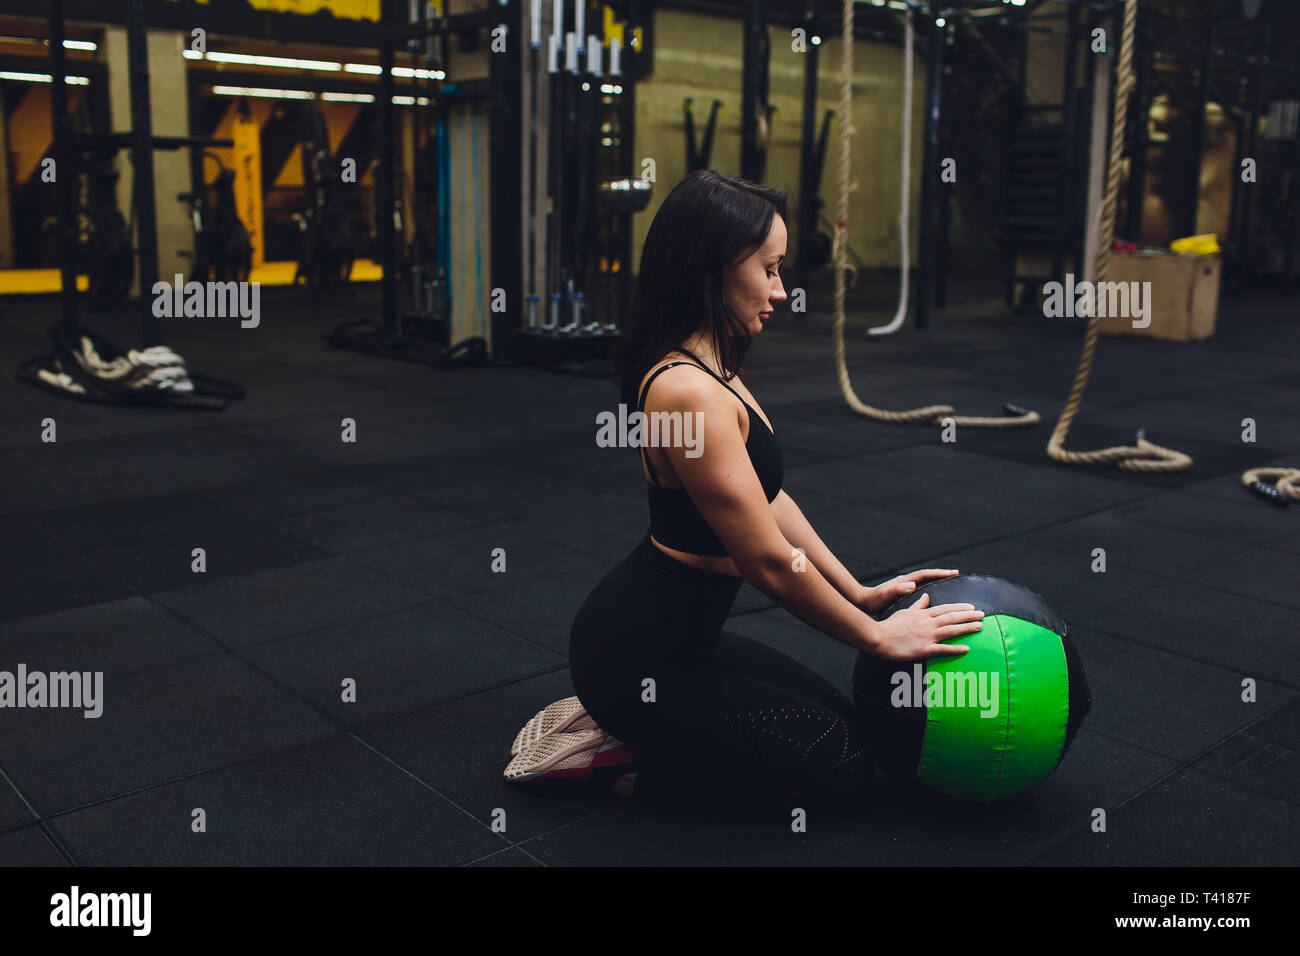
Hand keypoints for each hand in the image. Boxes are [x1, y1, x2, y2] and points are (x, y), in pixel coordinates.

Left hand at [857, 568, 960, 614]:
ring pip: (924, 581)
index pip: (925, 574)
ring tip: (949, 582)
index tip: (953, 573)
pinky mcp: (902, 593)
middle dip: (941, 574)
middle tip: (956, 574)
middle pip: (927, 575)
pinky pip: (920, 588)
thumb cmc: (873, 600)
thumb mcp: (885, 595)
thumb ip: (897, 590)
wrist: (863, 602)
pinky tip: (934, 595)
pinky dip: (929, 588)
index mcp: (904, 581)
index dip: (939, 573)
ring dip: (936, 580)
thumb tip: (911, 585)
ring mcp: (904, 586)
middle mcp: (905, 582)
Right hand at [868, 593, 983, 660]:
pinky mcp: (923, 649)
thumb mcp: (904, 612)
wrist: (878, 637)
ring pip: (950, 630)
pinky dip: (955, 649)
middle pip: (951, 617)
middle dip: (969, 616)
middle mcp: (927, 623)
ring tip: (980, 627)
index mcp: (923, 614)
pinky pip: (942, 649)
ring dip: (966, 628)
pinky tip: (966, 649)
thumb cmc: (889, 625)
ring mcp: (926, 636)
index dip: (960, 608)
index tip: (972, 607)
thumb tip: (926, 597)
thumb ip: (917, 606)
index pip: (945, 609)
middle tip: (983, 614)